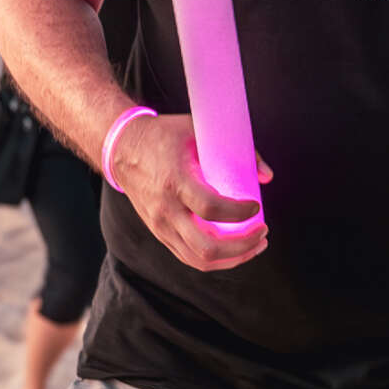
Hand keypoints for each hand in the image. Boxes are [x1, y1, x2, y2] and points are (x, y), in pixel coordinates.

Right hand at [108, 113, 272, 272]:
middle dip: (243, 245)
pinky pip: (189, 257)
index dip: (239, 212)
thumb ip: (235, 150)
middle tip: (263, 231)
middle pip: (207, 246)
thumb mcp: (197, 129)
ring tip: (256, 244)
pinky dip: (216, 259)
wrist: (123, 149)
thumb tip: (266, 177)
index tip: (257, 206)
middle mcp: (166, 209)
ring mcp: (161, 226)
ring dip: (234, 258)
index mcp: (175, 181)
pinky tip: (235, 250)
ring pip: (200, 259)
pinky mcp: (160, 233)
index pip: (210, 208)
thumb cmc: (163, 136)